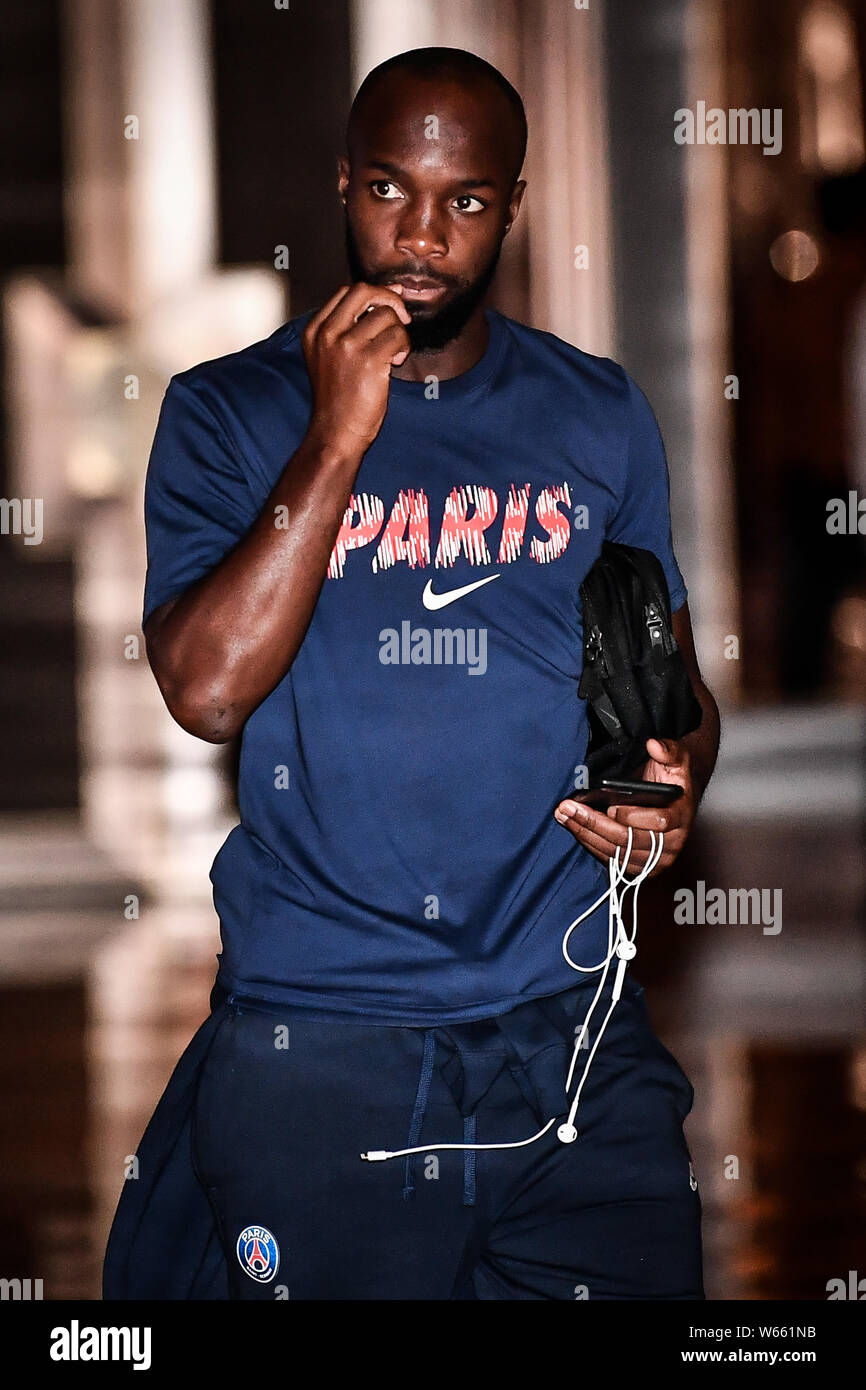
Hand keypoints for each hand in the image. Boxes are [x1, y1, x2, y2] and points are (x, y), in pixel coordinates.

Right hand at [302, 282, 411, 453]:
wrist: (336, 433)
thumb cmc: (339, 399)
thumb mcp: (330, 357)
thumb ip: (350, 328)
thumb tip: (389, 296)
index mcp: (315, 331)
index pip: (347, 292)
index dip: (376, 292)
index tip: (392, 301)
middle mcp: (327, 334)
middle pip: (364, 291)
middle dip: (390, 299)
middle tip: (402, 319)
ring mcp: (346, 346)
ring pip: (386, 315)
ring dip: (399, 332)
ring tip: (393, 354)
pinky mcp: (368, 360)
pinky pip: (398, 336)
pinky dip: (403, 348)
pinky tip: (393, 364)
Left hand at [553, 737, 695, 875]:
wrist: (674, 802)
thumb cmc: (671, 780)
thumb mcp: (676, 760)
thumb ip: (668, 750)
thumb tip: (653, 745)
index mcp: (681, 817)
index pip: (659, 822)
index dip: (633, 816)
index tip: (610, 806)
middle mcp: (671, 843)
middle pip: (629, 840)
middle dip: (595, 824)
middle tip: (569, 808)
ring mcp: (656, 859)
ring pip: (616, 853)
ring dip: (586, 834)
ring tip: (564, 815)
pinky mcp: (641, 866)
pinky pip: (613, 861)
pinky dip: (591, 845)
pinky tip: (574, 828)